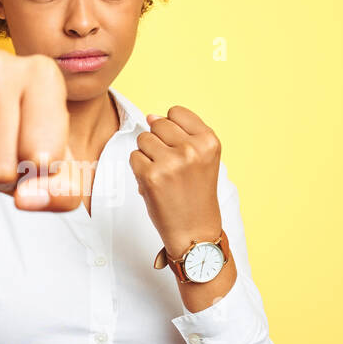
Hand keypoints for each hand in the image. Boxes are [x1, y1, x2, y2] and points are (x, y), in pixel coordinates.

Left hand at [129, 106, 222, 254]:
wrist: (194, 231)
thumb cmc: (196, 194)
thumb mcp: (202, 158)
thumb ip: (181, 134)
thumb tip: (151, 116)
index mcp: (209, 141)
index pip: (176, 112)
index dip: (172, 129)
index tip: (179, 147)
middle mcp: (192, 149)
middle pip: (158, 124)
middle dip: (158, 141)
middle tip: (171, 165)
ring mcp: (171, 162)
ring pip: (143, 139)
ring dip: (147, 155)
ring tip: (163, 174)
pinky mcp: (151, 175)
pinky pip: (133, 157)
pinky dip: (139, 170)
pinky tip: (155, 183)